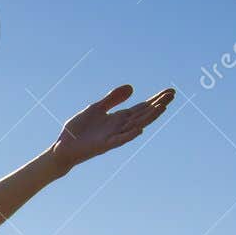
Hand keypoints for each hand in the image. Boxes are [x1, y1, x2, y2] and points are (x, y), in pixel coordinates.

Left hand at [49, 84, 174, 174]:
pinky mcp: (102, 146)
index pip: (141, 107)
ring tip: (162, 108)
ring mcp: (112, 137)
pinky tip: (139, 129)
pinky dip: (129, 135)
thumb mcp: (96, 108)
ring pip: (135, 126)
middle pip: (143, 115)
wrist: (63, 147)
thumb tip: (132, 87)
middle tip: (172, 95)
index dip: (155, 99)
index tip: (170, 91)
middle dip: (157, 105)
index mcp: (118, 118)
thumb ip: (112, 99)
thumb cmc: (78, 130)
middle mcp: (119, 127)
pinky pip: (118, 141)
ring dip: (149, 118)